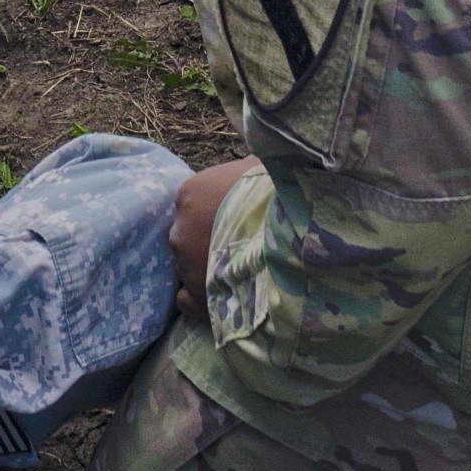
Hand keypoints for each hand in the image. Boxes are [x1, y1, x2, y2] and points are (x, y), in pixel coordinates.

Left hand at [171, 156, 258, 319]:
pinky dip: (200, 299)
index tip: (233, 222)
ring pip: (187, 267)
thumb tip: (248, 175)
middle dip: (207, 242)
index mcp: (191, 194)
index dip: (213, 215)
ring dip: (206, 269)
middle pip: (188, 237)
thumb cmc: (274, 195)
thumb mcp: (255, 169)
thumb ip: (240, 175)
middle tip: (237, 248)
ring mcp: (186, 265)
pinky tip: (220, 298)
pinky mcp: (196, 297)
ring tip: (237, 274)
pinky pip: (186, 300)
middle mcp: (180, 229)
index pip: (192, 205)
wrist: (289, 236)